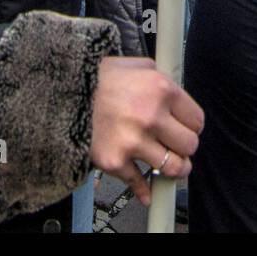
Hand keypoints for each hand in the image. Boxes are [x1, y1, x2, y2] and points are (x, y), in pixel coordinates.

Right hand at [90, 57, 203, 206]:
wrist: (60, 95)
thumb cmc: (95, 78)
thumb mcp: (132, 64)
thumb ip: (156, 75)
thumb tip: (172, 90)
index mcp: (161, 89)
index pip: (196, 120)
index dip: (191, 125)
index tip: (185, 129)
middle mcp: (151, 116)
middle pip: (189, 145)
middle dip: (183, 147)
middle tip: (175, 146)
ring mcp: (133, 141)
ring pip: (173, 167)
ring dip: (174, 169)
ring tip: (170, 166)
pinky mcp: (115, 161)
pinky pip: (140, 183)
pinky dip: (144, 190)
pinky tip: (148, 191)